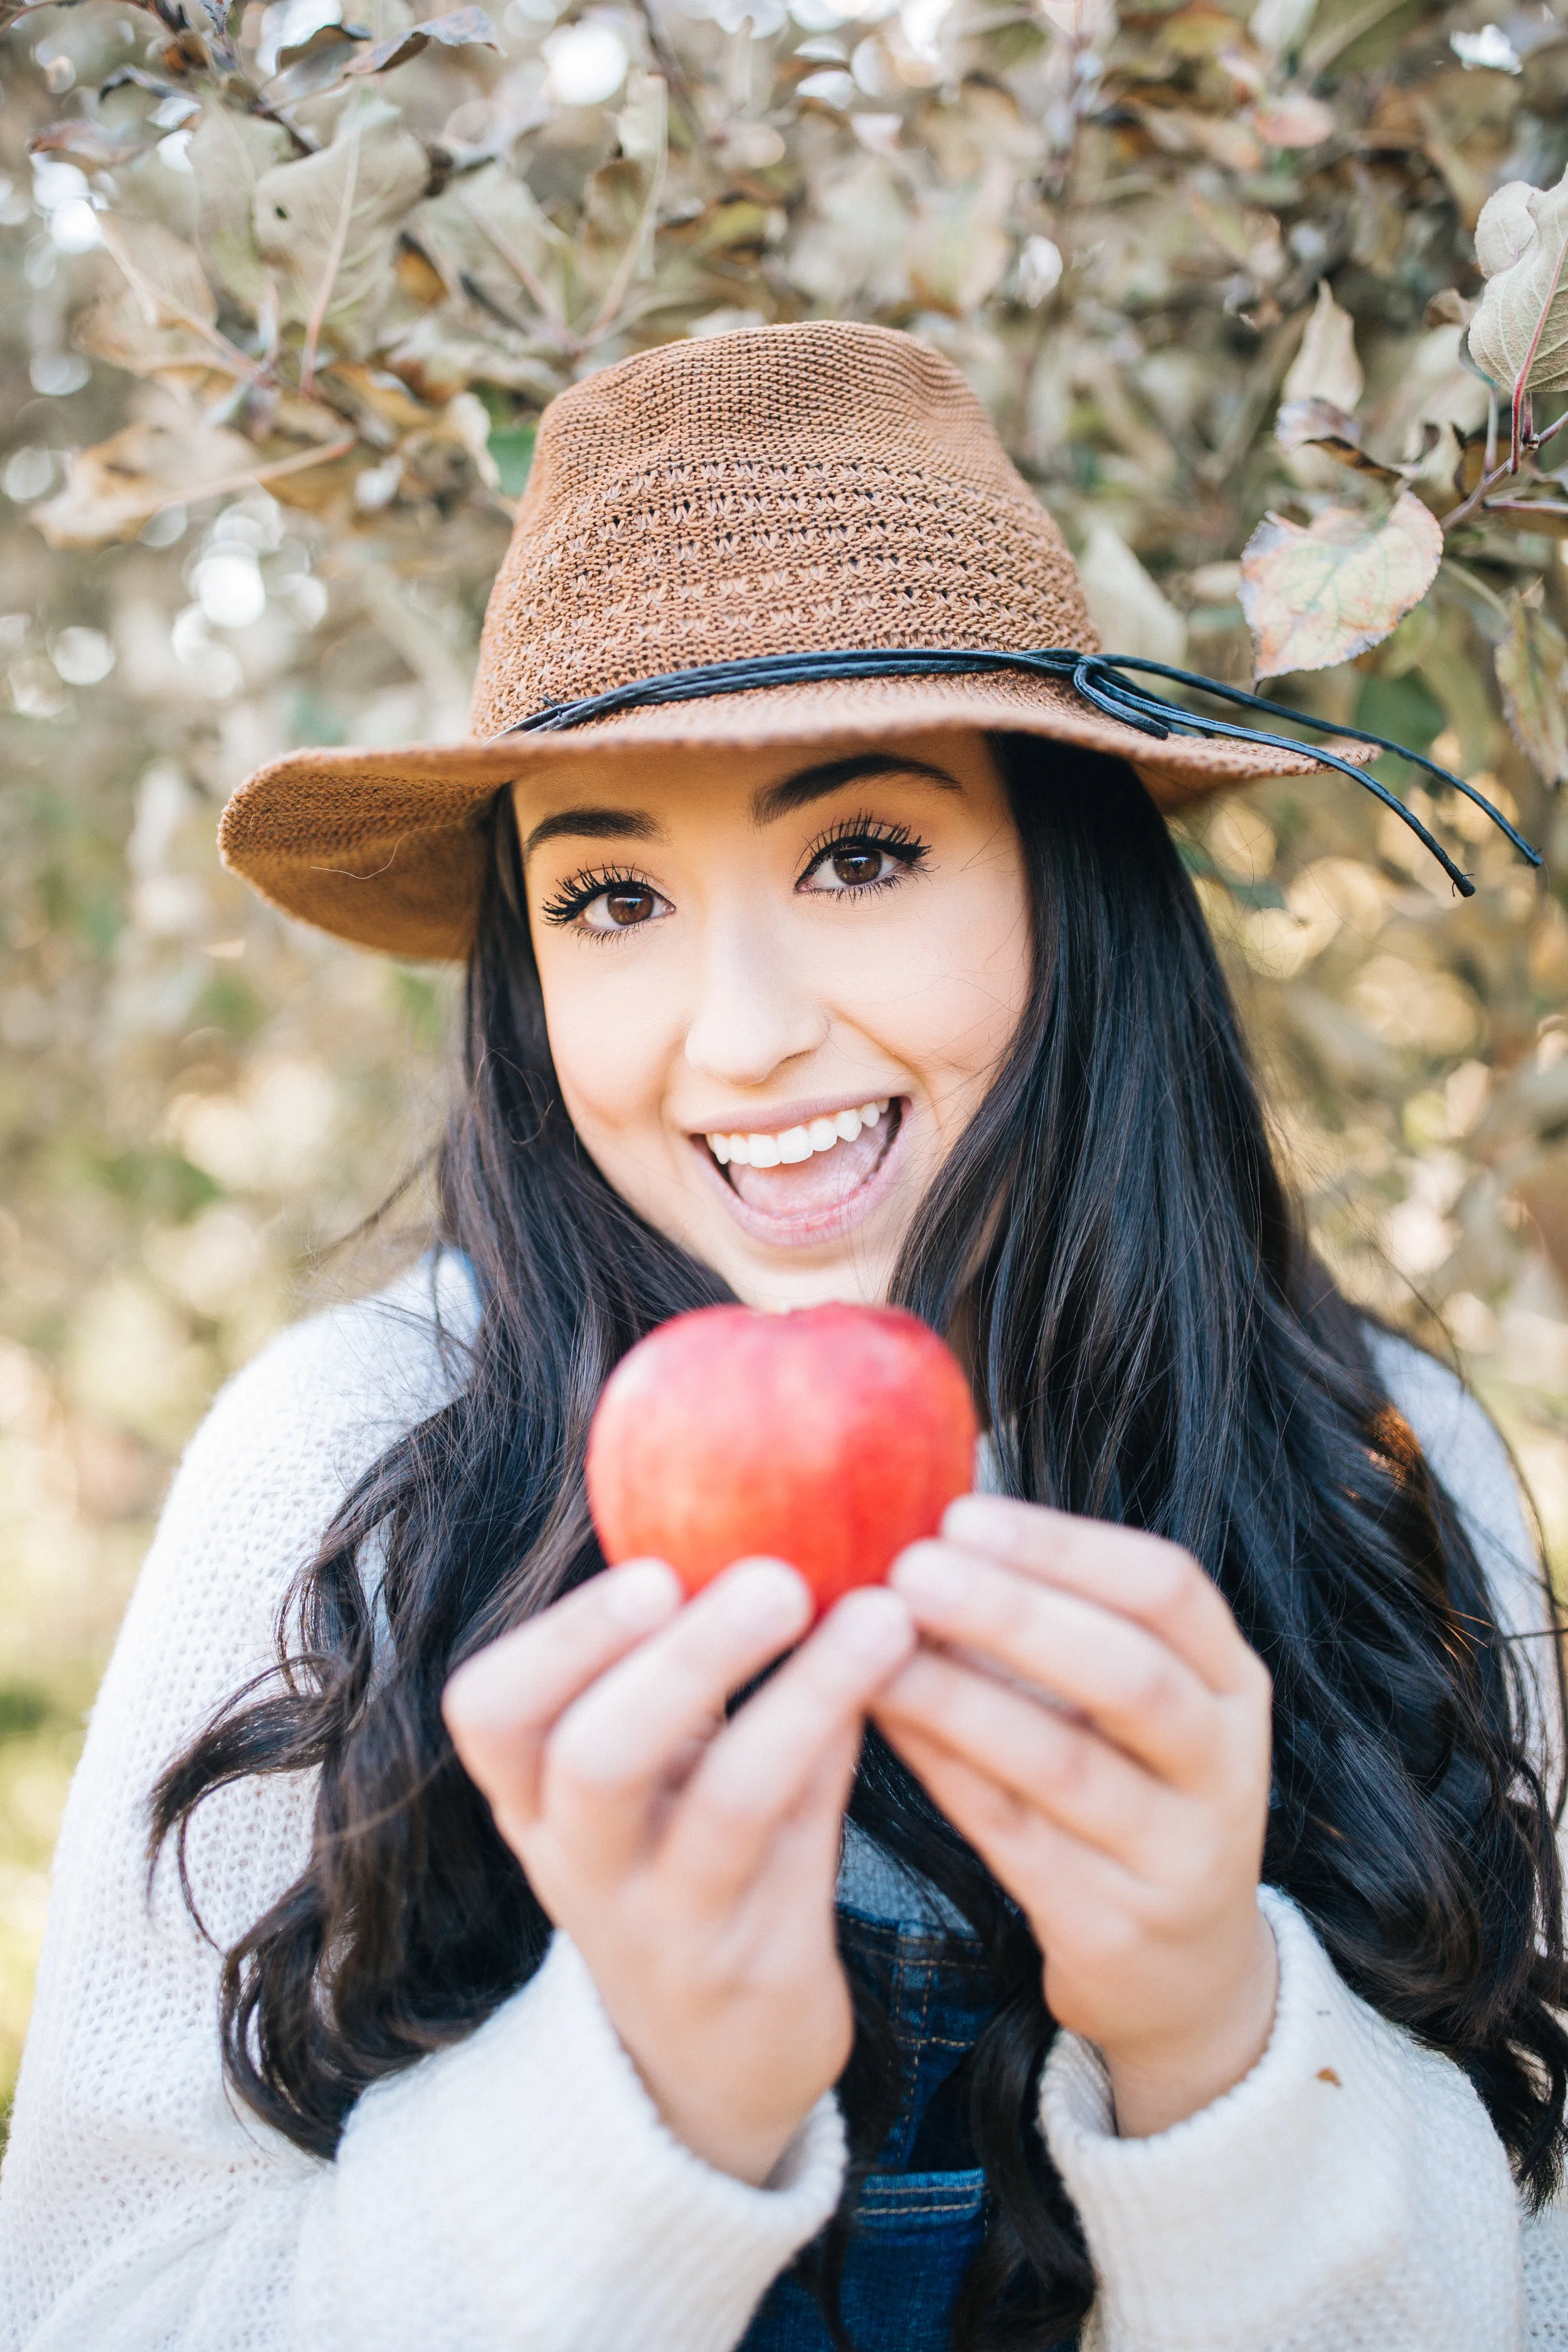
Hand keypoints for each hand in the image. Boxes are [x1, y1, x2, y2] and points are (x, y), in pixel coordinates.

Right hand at [443, 1557, 914, 2185]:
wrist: (711, 2062)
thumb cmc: (684, 1858)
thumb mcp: (648, 1772)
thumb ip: (680, 1661)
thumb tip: (756, 1497)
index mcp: (532, 1797)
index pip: (489, 1713)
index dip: (561, 1639)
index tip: (650, 1571)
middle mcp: (579, 1863)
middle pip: (593, 1760)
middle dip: (682, 1659)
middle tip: (773, 1577)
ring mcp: (667, 1925)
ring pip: (721, 1811)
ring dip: (802, 1700)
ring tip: (878, 1616)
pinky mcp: (757, 1967)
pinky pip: (808, 1847)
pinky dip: (848, 1758)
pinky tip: (902, 1685)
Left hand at [873, 1496, 1275, 2137]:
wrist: (1184, 1975)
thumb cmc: (1129, 1791)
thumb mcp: (1132, 1706)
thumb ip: (1059, 1622)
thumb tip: (930, 1523)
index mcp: (1232, 1684)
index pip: (1170, 1591)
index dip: (1066, 1546)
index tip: (962, 1512)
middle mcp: (1223, 1766)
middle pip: (1129, 1677)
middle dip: (1017, 1615)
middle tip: (911, 1569)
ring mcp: (1177, 1855)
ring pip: (1065, 1766)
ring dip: (960, 1699)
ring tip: (871, 1650)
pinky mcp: (1113, 1928)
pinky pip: (1013, 1836)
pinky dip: (942, 1770)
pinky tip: (881, 1720)